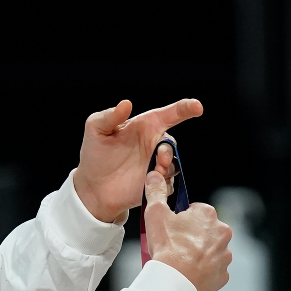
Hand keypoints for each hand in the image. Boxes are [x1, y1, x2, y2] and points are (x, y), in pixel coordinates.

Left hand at [73, 98, 202, 222]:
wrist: (93, 186)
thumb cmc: (95, 154)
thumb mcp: (96, 129)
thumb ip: (110, 116)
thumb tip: (126, 104)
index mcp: (145, 126)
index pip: (170, 114)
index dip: (185, 109)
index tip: (197, 107)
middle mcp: (154, 144)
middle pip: (172, 143)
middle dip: (168, 150)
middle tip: (160, 158)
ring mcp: (156, 164)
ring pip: (174, 164)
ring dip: (167, 167)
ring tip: (154, 173)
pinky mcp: (156, 183)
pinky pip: (169, 183)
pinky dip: (163, 183)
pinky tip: (150, 184)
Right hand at [143, 172, 230, 290]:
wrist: (174, 280)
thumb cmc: (166, 247)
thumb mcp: (156, 213)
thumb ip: (156, 192)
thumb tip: (154, 175)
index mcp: (208, 214)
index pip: (195, 211)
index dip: (182, 220)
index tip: (173, 230)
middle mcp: (222, 232)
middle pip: (206, 230)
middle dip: (194, 236)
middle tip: (177, 246)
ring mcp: (225, 254)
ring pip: (212, 250)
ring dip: (201, 253)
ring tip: (183, 261)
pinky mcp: (223, 274)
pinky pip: (214, 269)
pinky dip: (204, 271)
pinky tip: (191, 272)